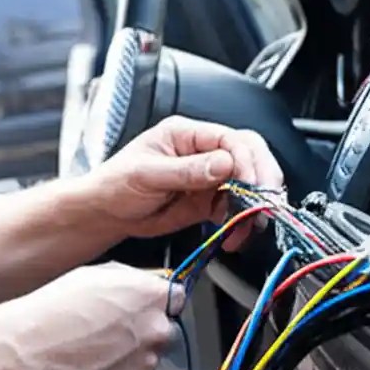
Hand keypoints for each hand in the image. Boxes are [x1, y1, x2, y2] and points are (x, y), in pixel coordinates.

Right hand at [0, 263, 174, 369]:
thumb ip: (132, 279)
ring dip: (128, 354)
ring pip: (145, 357)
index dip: (157, 302)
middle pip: (163, 330)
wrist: (30, 348)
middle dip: (143, 330)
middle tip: (109, 329)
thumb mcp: (96, 274)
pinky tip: (89, 363)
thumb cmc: (56, 308)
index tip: (144, 306)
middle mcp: (157, 330)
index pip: (176, 298)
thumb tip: (147, 282)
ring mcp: (145, 363)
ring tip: (91, 347)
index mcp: (152, 296)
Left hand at [89, 115, 284, 251]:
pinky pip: (235, 209)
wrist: (106, 213)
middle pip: (248, 156)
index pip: (230, 139)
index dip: (246, 161)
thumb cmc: (115, 184)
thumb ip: (186, 170)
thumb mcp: (147, 174)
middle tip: (263, 204)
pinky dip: (241, 223)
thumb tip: (224, 164)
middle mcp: (202, 152)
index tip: (250, 184)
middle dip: (262, 180)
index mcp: (186, 134)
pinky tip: (234, 235)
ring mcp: (208, 177)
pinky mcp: (208, 201)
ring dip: (254, 207)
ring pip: (247, 185)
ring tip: (248, 227)